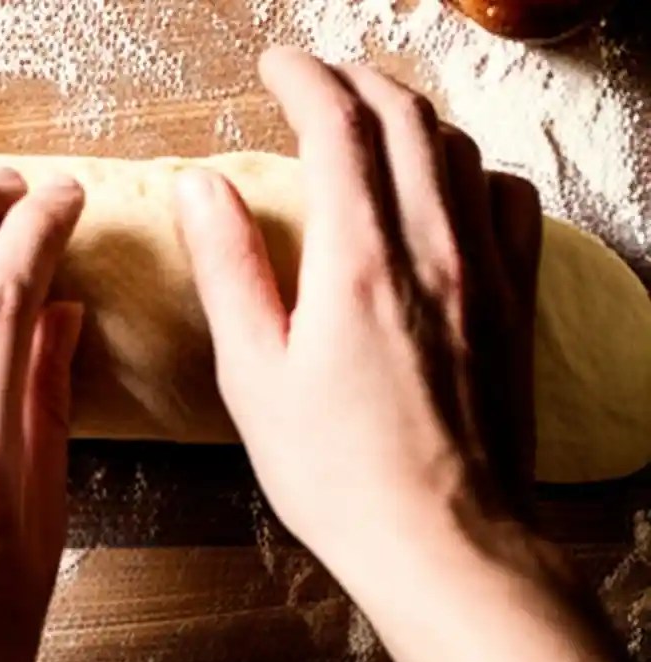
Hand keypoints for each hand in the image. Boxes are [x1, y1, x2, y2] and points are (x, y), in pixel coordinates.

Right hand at [175, 47, 648, 661]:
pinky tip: (446, 185)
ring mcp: (484, 273)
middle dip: (354, 80)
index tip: (275, 67)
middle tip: (314, 80)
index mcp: (358, 262)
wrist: (445, 541)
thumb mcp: (254, 374)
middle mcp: (432, 249)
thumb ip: (229, 268)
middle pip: (405, 119)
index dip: (304, 79)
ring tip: (369, 115)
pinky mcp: (513, 304)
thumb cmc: (339, 473)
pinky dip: (470, 168)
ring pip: (459, 149)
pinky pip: (507, 201)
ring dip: (410, 113)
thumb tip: (202, 187)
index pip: (338, 127)